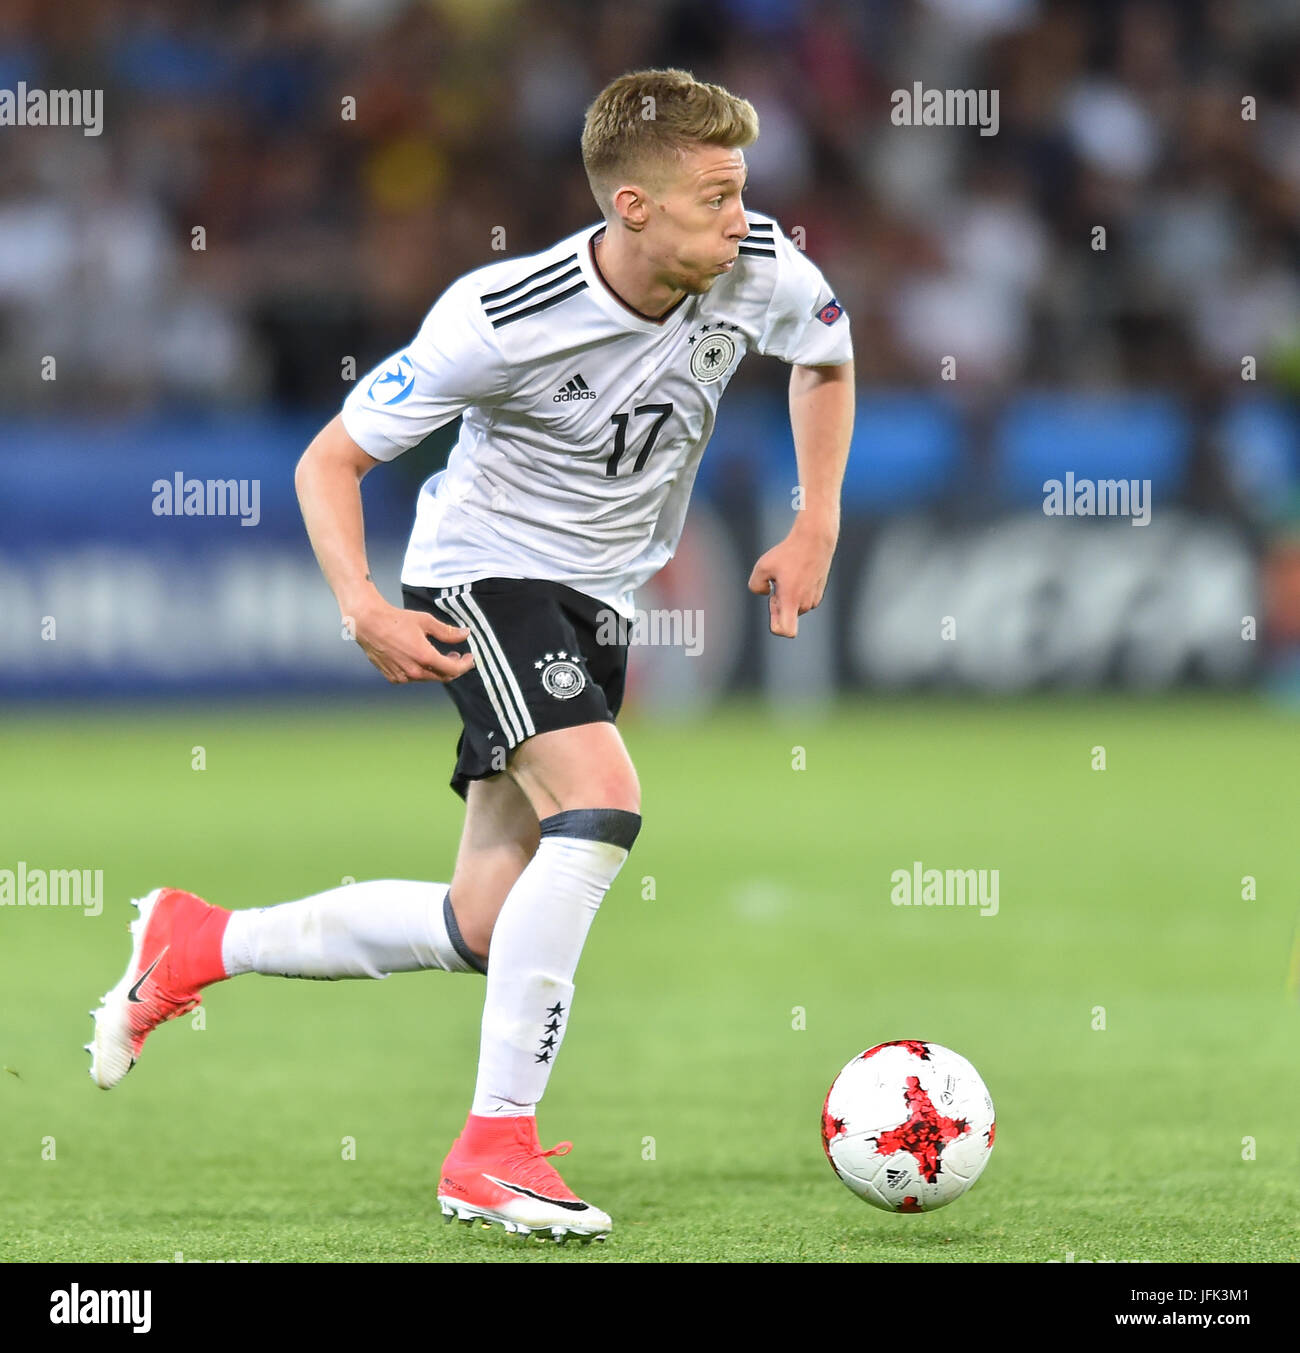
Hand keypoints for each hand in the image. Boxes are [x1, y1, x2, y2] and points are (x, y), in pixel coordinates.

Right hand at [346, 598, 474, 682]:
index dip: (465, 665)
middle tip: (457, 656)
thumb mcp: (426, 622)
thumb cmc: (396, 620)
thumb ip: (448, 631)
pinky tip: (421, 660)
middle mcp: (414, 671)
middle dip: (453, 668)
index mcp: (424, 657)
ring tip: (440, 656)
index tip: (470, 658)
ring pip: (428, 678)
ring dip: (437, 670)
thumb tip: (466, 634)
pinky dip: (422, 671)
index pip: (453, 669)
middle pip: (442, 676)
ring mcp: (402, 677)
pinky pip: (413, 678)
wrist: (368, 624)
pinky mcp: (393, 677)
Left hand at [747, 527, 835, 637]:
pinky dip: (796, 591)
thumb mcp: (762, 566)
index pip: (787, 631)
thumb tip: (768, 594)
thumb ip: (755, 586)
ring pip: (793, 607)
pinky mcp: (818, 592)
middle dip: (777, 606)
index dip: (777, 628)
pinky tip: (795, 574)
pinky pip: (801, 599)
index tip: (774, 611)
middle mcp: (804, 604)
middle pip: (785, 616)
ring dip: (786, 597)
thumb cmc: (788, 553)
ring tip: (786, 576)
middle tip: (775, 584)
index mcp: (791, 600)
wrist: (814, 540)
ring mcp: (814, 599)